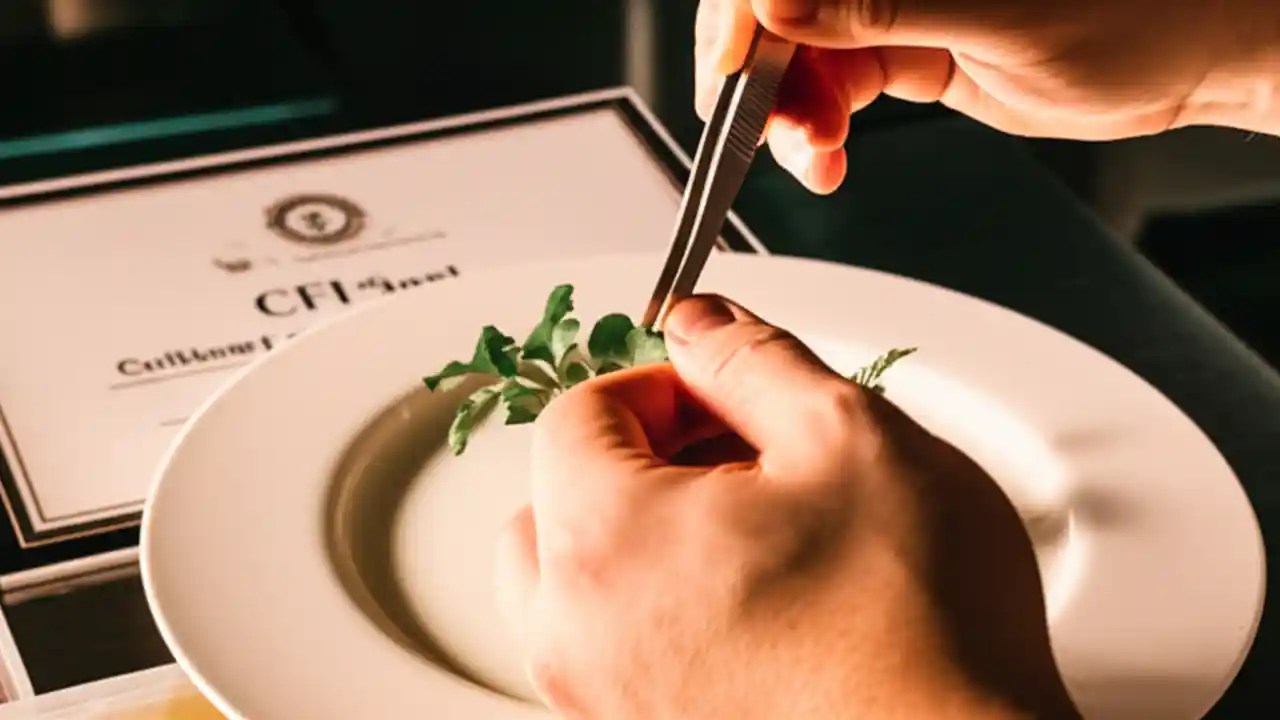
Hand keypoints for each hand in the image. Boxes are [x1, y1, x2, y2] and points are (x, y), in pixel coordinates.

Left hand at [494, 295, 1080, 718]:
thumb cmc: (918, 625)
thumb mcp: (846, 434)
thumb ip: (751, 359)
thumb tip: (699, 323)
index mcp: (603, 540)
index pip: (578, 413)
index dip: (661, 383)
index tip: (725, 392)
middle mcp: (576, 632)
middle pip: (558, 494)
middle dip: (643, 453)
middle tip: (740, 453)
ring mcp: (602, 696)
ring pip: (575, 572)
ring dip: (642, 526)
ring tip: (750, 524)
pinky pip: (611, 638)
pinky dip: (657, 596)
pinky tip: (755, 589)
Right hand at [696, 0, 1279, 192]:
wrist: (1186, 56)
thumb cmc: (1132, 15)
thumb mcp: (996, 18)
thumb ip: (880, 10)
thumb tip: (780, 8)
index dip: (742, 13)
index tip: (731, 66)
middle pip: (778, 12)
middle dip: (761, 76)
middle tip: (775, 131)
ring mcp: (892, 6)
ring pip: (798, 56)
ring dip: (787, 115)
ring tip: (814, 157)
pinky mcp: (906, 46)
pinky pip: (833, 86)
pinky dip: (817, 128)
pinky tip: (824, 156)